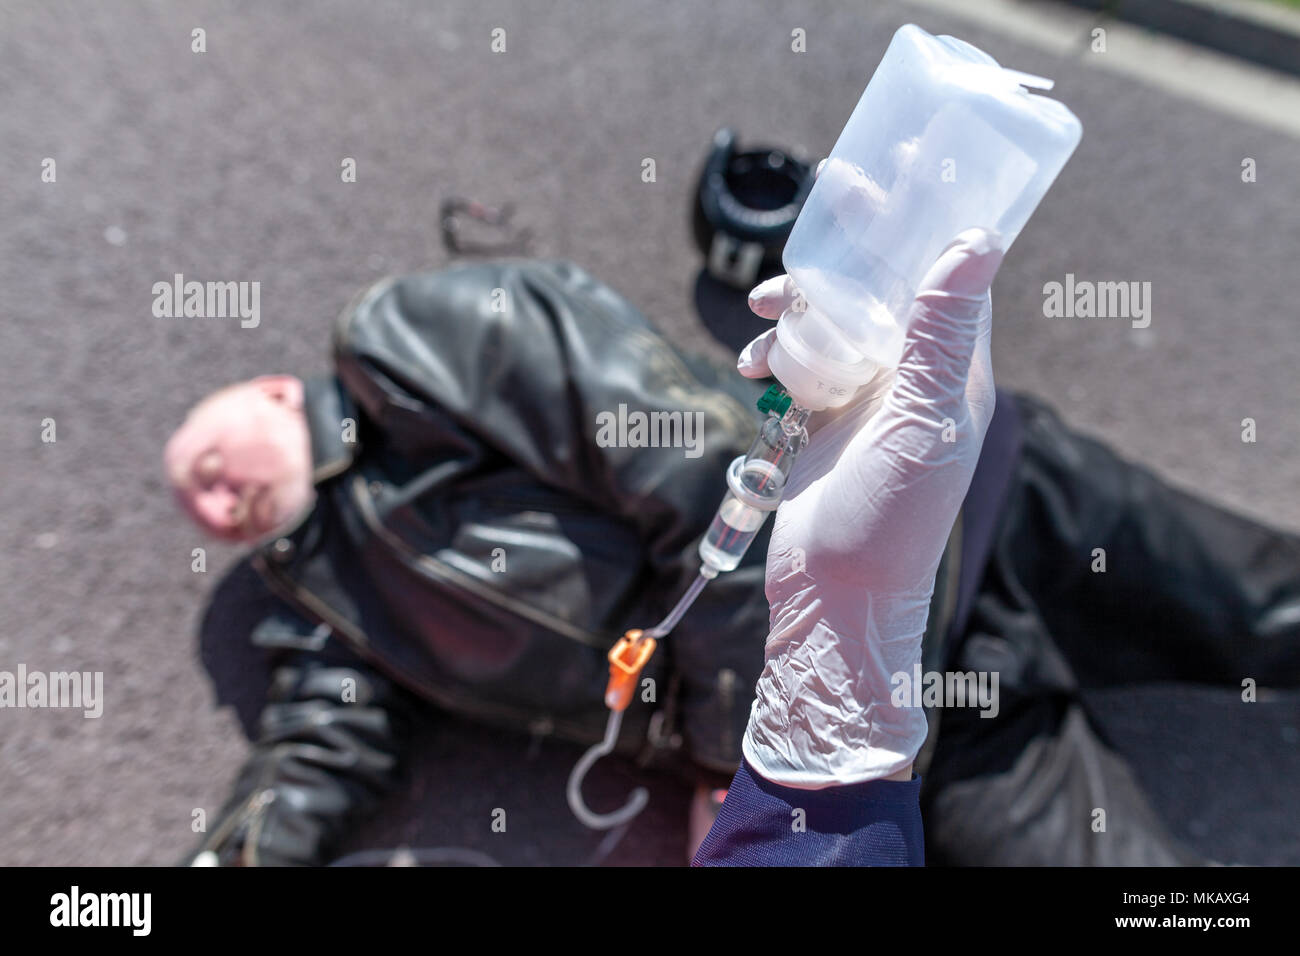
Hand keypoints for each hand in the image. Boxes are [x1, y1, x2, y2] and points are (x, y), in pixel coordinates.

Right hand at [735, 227, 1003, 786]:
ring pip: (834, 316)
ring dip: (798, 301)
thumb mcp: (923, 425)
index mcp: (953, 371)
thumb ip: (941, 335)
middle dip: (856, 240)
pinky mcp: (824, 418)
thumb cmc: (890, 524)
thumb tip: (975, 242)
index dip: (931, 215)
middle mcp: (913, 375)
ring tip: (764, 307)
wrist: (836, 599)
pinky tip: (752, 364)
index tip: (907, 164)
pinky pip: (799, 359)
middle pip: (887, 282)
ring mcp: (867, 397)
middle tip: (832, 191)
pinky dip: (773, 350)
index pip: (950, 272)